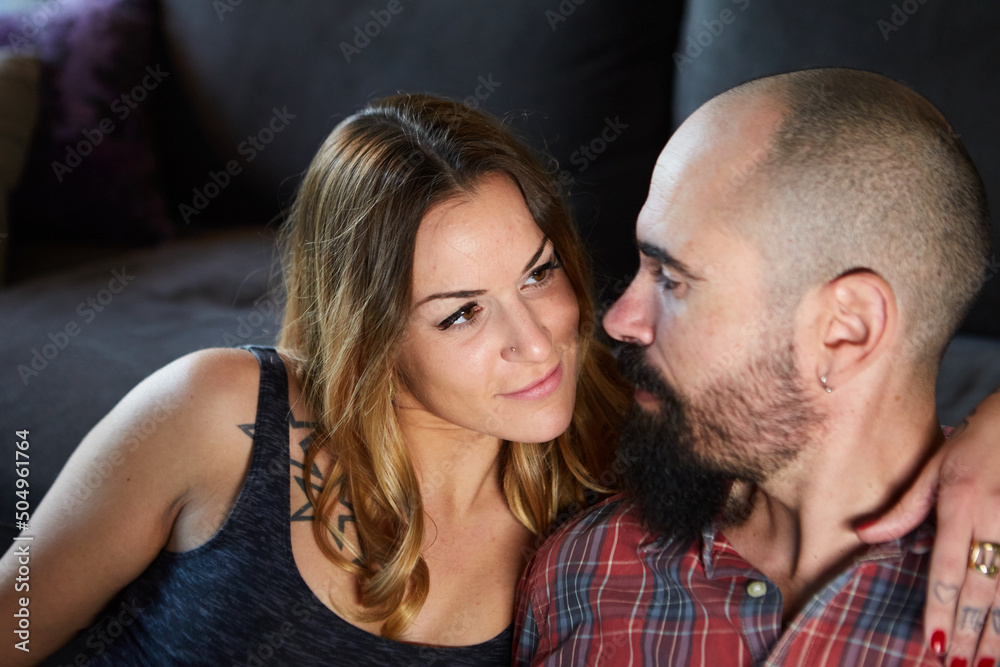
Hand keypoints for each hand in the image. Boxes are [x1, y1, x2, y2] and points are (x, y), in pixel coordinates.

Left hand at [857, 389, 999, 666]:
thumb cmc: (977, 442)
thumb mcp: (935, 467)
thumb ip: (904, 508)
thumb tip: (861, 534)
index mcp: (961, 503)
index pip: (948, 568)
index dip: (941, 608)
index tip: (933, 642)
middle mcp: (995, 519)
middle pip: (983, 588)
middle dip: (971, 631)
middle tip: (958, 665)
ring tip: (986, 663)